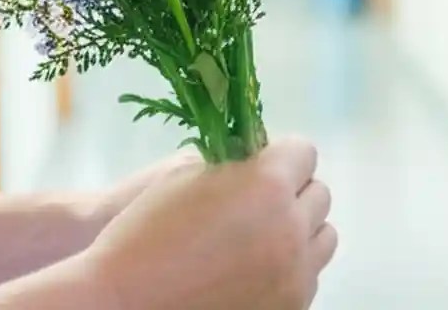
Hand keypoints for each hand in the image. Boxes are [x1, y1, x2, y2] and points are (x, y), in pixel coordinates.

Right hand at [76, 137, 336, 309]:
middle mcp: (290, 230)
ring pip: (323, 239)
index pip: (304, 152)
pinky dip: (290, 268)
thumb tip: (263, 159)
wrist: (124, 302)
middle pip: (319, 195)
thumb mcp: (186, 176)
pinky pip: (308, 276)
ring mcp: (295, 275)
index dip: (280, 155)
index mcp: (267, 186)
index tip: (262, 164)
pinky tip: (253, 269)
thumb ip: (236, 163)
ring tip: (261, 236)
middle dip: (292, 192)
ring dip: (299, 230)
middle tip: (257, 201)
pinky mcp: (291, 309)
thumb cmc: (143, 232)